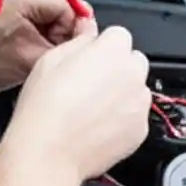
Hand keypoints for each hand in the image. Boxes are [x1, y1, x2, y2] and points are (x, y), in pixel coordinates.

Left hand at [0, 0, 92, 92]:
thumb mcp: (38, 57)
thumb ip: (68, 44)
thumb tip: (89, 35)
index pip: (71, 8)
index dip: (74, 31)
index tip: (68, 49)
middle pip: (68, 13)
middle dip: (67, 35)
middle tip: (52, 55)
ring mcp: (29, 4)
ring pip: (63, 20)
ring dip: (59, 39)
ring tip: (44, 55)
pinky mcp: (29, 14)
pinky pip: (54, 24)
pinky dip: (52, 39)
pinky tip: (41, 51)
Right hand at [4, 24, 151, 181]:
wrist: (49, 153)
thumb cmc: (45, 107)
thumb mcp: (51, 59)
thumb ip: (80, 41)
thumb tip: (90, 33)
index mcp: (113, 50)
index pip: (119, 35)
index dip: (102, 47)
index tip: (89, 59)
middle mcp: (133, 73)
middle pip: (133, 61)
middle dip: (116, 68)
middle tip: (89, 84)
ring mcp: (140, 103)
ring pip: (136, 89)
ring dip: (121, 93)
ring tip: (90, 108)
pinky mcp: (140, 130)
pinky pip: (136, 117)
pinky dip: (123, 119)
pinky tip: (97, 126)